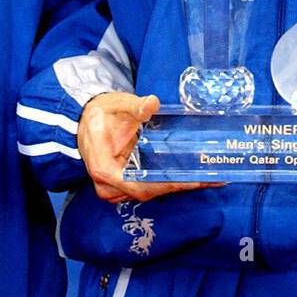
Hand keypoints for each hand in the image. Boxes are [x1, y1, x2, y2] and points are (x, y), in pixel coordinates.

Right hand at [78, 92, 219, 203]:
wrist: (85, 121)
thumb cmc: (100, 114)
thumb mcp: (117, 105)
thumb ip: (135, 106)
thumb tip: (152, 103)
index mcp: (104, 169)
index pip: (139, 185)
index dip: (166, 185)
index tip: (192, 181)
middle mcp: (109, 185)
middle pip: (148, 192)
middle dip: (180, 185)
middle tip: (212, 178)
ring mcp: (116, 189)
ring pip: (150, 192)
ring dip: (177, 185)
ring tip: (209, 177)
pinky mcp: (124, 185)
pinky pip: (148, 187)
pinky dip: (169, 182)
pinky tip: (192, 176)